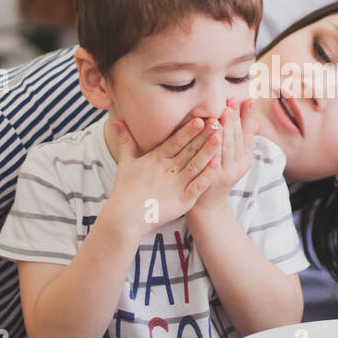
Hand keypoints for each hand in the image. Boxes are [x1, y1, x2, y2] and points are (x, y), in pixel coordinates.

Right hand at [102, 117, 220, 237]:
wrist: (124, 219)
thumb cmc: (125, 190)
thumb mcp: (125, 163)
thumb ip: (125, 141)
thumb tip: (116, 121)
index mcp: (156, 159)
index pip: (175, 141)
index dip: (188, 130)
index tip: (200, 119)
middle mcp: (167, 170)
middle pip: (189, 150)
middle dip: (204, 136)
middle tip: (218, 122)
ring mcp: (176, 185)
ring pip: (196, 165)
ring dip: (208, 152)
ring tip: (221, 138)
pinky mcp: (182, 201)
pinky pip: (197, 186)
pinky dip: (207, 176)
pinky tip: (217, 165)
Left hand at [191, 99, 258, 217]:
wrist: (207, 203)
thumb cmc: (220, 172)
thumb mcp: (235, 157)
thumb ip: (240, 135)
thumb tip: (250, 108)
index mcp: (245, 159)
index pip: (248, 134)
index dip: (248, 117)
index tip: (247, 99)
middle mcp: (237, 166)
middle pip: (236, 138)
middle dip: (235, 118)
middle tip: (232, 101)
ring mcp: (223, 173)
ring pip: (226, 147)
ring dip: (225, 128)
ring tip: (223, 112)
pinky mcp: (209, 178)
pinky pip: (211, 157)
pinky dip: (211, 143)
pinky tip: (208, 131)